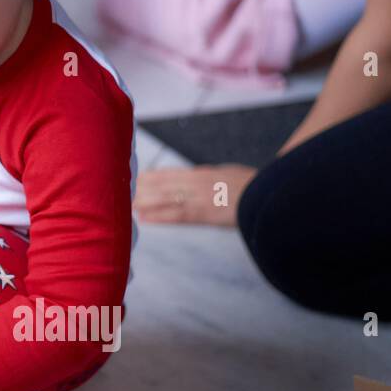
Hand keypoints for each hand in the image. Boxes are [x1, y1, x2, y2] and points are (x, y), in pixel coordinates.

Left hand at [134, 164, 256, 225]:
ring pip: (164, 198)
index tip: (137, 179)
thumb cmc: (252, 186)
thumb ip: (211, 176)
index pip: (171, 175)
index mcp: (203, 174)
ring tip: (127, 204)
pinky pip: (176, 215)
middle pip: (162, 185)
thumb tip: (198, 175)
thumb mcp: (229, 174)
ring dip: (144, 201)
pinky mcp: (203, 214)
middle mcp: (196, 183)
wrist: (268, 195)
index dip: (152, 178)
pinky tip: (143, 217)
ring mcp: (198, 198)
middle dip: (141, 189)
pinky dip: (158, 216)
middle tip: (122, 192)